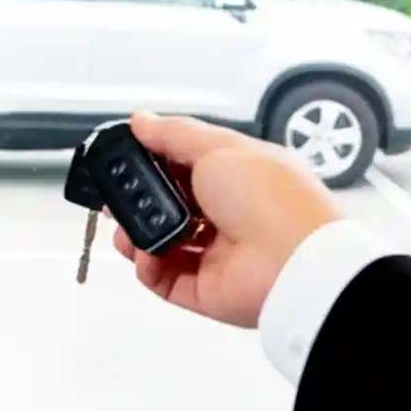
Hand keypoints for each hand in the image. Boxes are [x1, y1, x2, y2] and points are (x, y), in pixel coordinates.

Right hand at [111, 112, 341, 327]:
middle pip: (169, 206)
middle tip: (115, 195)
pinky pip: (165, 279)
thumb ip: (174, 135)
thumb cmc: (272, 199)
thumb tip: (141, 120)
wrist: (295, 263)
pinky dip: (148, 268)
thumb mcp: (218, 149)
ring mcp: (217, 254)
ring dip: (137, 234)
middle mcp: (228, 215)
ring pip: (162, 244)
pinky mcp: (207, 289)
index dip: (154, 160)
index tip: (126, 156)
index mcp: (238, 176)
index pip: (186, 164)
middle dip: (138, 200)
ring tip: (124, 228)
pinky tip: (144, 254)